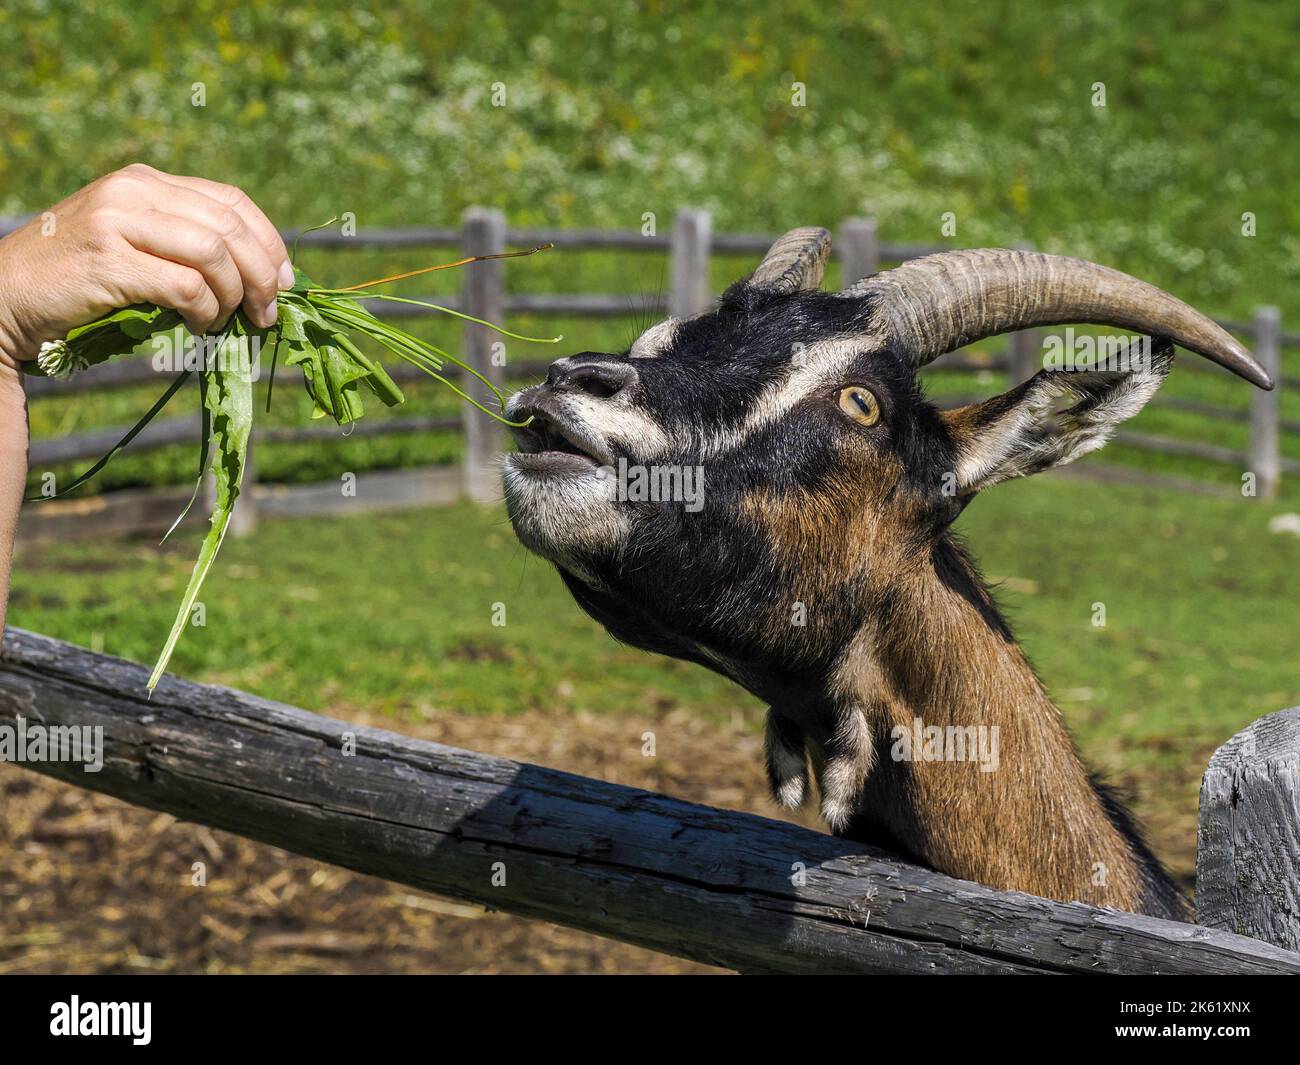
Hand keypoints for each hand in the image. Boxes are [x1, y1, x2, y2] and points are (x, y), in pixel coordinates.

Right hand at [0, 163, 293, 377]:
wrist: (6, 298)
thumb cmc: (79, 282)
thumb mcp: (136, 245)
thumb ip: (185, 245)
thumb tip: (261, 279)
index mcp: (146, 181)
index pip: (231, 201)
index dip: (269, 242)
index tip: (286, 280)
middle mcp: (133, 190)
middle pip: (230, 227)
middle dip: (262, 276)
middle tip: (267, 314)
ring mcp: (118, 221)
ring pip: (214, 254)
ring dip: (235, 297)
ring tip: (228, 322)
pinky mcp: (109, 260)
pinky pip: (185, 287)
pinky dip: (205, 313)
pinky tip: (199, 327)